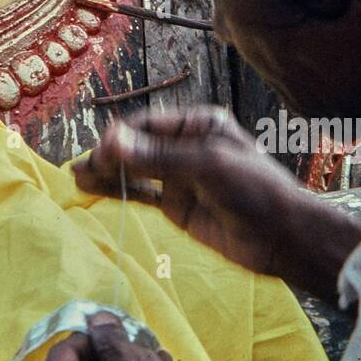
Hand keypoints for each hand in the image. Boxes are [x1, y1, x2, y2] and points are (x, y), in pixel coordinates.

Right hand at [73, 107, 360, 302]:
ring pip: (134, 170)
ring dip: (107, 173)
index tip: (101, 153)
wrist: (284, 237)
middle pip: (136, 146)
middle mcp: (185, 146)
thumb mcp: (206, 167)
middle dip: (108, 155)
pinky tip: (95, 190)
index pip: (147, 125)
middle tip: (82, 170)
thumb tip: (112, 140)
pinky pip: (141, 193)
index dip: (121, 138)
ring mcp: (179, 176)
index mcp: (198, 124)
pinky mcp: (176, 205)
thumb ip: (157, 157)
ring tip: (76, 179)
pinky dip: (118, 191)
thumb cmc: (254, 190)